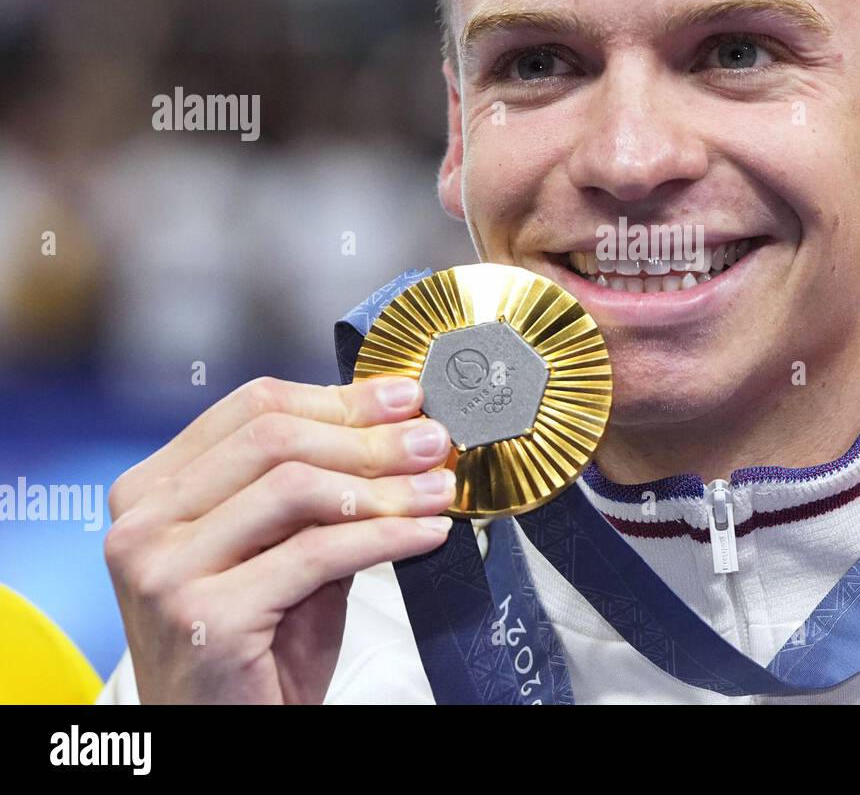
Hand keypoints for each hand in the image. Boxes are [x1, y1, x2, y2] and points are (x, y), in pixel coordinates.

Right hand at [104, 375, 454, 703]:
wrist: (225, 738)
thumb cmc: (256, 652)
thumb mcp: (282, 553)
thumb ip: (319, 493)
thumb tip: (397, 431)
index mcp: (153, 491)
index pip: (252, 409)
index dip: (338, 398)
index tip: (403, 399)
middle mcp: (143, 523)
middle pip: (275, 439)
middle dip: (369, 436)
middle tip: (433, 441)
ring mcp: (164, 569)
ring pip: (296, 488)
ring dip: (384, 485)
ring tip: (437, 489)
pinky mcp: (204, 616)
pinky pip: (316, 553)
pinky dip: (385, 537)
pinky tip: (423, 536)